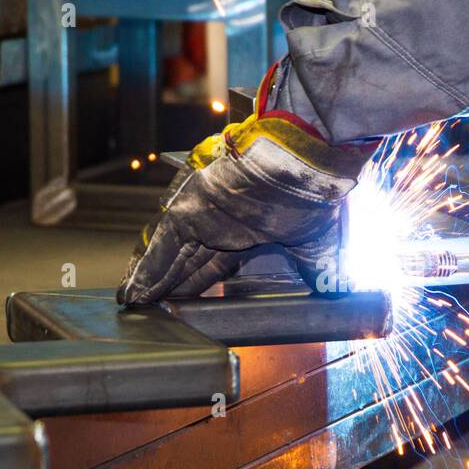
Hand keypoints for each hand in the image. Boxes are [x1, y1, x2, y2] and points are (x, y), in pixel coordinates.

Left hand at [116, 67, 369, 304]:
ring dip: (153, 278)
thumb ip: (316, 269)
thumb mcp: (315, 243)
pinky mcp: (188, 205)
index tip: (185, 303)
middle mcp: (220, 220)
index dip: (199, 284)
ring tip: (137, 302)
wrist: (307, 161)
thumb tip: (331, 290)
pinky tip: (136, 288)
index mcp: (245, 229)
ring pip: (171, 252)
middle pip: (188, 259)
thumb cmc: (315, 194)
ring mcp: (202, 211)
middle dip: (170, 283)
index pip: (214, 264)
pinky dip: (149, 266)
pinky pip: (163, 242)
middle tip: (152, 306)